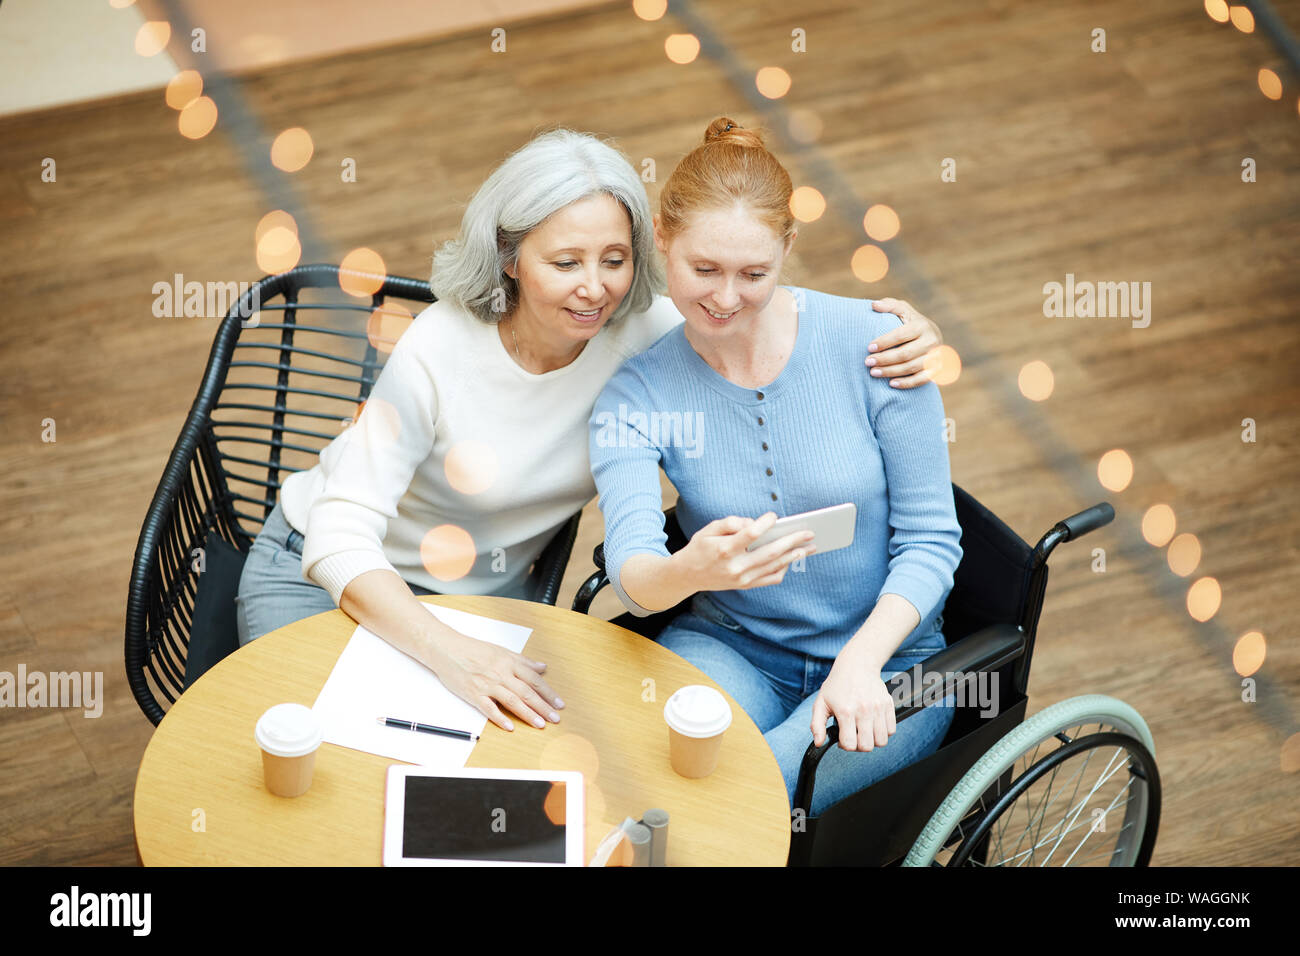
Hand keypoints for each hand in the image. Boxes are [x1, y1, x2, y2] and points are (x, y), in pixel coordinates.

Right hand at [426, 630, 563, 732]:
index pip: (534, 680)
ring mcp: (487, 684)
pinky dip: (500, 718)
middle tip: (555, 718)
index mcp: (509, 662)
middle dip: (543, 707)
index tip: (559, 704)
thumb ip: (523, 661)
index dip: (548, 693)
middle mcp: (501, 673)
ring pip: (512, 701)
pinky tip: (510, 726)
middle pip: (527, 692)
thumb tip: (542, 667)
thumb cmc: (473, 649)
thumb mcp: (501, 651)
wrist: (447, 649)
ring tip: (540, 724)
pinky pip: (489, 708)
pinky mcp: (473, 693)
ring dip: (527, 714)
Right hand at [674, 512, 814, 592]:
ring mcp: (742, 579)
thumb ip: (731, 523)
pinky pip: (770, 579)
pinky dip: (784, 569)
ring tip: (809, 547)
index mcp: (724, 549)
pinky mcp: (746, 585)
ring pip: (775, 567)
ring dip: (794, 556)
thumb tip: (754, 523)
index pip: (751, 534)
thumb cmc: (700, 548)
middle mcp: (735, 566)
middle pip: (770, 552)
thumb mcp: (709, 529)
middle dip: (792, 541)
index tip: (774, 516)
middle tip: (809, 533)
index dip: (765, 523)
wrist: (687, 575)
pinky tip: (791, 559)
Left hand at [810, 644, 895, 750]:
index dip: (844, 745)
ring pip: (882, 741)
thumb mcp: (821, 703)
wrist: (857, 664)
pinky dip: (883, 732)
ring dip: (872, 740)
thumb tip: (819, 743)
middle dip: (859, 745)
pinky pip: (892, 730)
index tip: (842, 737)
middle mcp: (863, 710)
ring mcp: (878, 708)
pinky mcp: (888, 704)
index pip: (850, 744)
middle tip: (854, 735)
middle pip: (867, 746)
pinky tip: (873, 725)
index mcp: (845, 711)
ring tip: (864, 731)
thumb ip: (817, 725)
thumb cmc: (837, 685)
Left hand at [867, 297, 942, 388]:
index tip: (868, 348)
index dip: (884, 342)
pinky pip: (922, 379)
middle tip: (867, 362)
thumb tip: (873, 305)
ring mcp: (935, 356)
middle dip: (885, 359)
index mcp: (922, 325)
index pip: (901, 335)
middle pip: (906, 354)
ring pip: (911, 367)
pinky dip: (907, 383)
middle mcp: (931, 341)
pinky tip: (891, 384)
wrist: (932, 336)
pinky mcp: (936, 369)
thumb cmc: (911, 322)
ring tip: (873, 373)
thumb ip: (889, 306)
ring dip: (891, 372)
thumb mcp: (903, 310)